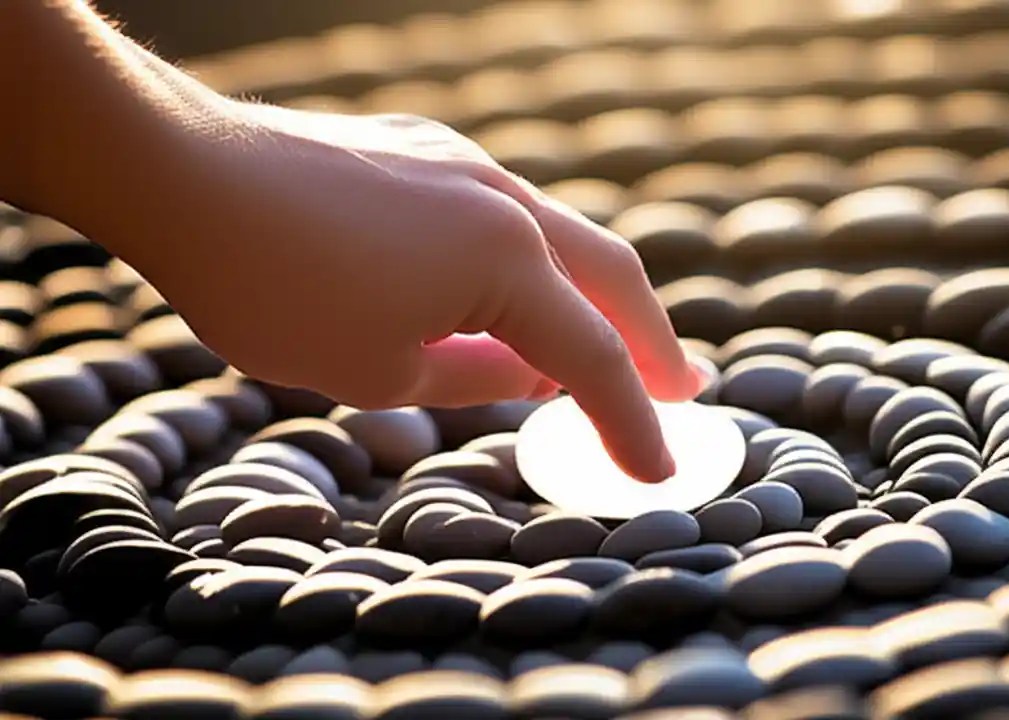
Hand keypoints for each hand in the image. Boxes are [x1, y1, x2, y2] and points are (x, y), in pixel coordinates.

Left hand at [111, 101, 700, 481]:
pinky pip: (507, 217)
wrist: (184, 173)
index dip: (631, 422)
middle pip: (612, 275)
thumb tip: (527, 374)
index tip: (657, 471)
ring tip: (607, 346)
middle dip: (652, 340)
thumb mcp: (381, 371)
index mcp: (508, 261)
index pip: (593, 358)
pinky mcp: (425, 153)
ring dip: (596, 298)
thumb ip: (475, 376)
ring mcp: (466, 166)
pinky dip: (535, 267)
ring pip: (563, 236)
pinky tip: (515, 297)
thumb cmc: (276, 287)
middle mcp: (506, 201)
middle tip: (685, 389)